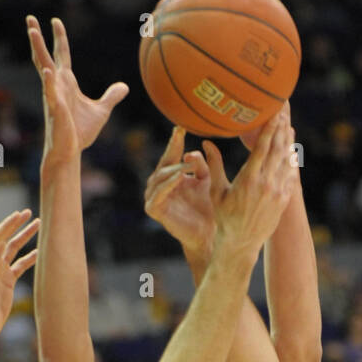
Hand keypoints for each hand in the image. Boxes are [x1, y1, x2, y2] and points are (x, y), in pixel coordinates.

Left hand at [0, 210, 39, 337]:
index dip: (7, 226)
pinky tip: (40, 252)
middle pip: (7, 239)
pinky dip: (30, 258)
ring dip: (25, 238)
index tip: (18, 215)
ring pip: (15, 250)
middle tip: (29, 213)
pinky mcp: (8, 281)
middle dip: (17, 226)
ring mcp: (2, 272)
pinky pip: (20, 266)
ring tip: (38, 226)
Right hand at [27, 15, 127, 166]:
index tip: (55, 21)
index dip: (59, 37)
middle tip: (30, 18)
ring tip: (32, 32)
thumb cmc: (80, 133)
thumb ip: (111, 97)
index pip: (62, 54)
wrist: (69, 152)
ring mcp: (53, 95)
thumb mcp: (101, 110)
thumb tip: (124, 87)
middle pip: (45, 55)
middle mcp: (57, 84)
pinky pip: (50, 92)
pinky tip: (47, 70)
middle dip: (38, 37)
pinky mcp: (54, 109)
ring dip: (37, 49)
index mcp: (66, 82)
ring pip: (43, 68)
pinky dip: (49, 81)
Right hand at [144, 126, 224, 260]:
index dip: (175, 141)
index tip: (181, 127)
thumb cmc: (209, 208)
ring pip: (160, 176)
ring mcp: (154, 197)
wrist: (208, 234)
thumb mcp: (207, 180)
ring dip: (173, 167)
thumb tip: (197, 147)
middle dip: (172, 149)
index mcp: (171, 177)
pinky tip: (179, 177)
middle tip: (180, 135)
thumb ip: (202, 164)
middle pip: (164, 163)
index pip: (171, 155)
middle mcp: (159, 185)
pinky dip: (168, 184)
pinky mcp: (153, 209)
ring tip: (187, 162)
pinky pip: (158, 193)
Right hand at [212, 109, 296, 264]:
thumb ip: (214, 165)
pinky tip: (291, 152)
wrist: (241, 243)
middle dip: (280, 130)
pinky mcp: (283, 200)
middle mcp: (266, 184)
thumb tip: (206, 142)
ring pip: (286, 161)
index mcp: (248, 179)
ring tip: (288, 128)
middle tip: (283, 113)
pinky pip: (291, 176)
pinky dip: (292, 162)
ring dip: (288, 143)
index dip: (269, 128)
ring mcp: (277, 192)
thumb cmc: (224, 218)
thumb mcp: (216, 192)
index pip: (262, 147)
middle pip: (277, 150)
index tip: (273, 113)